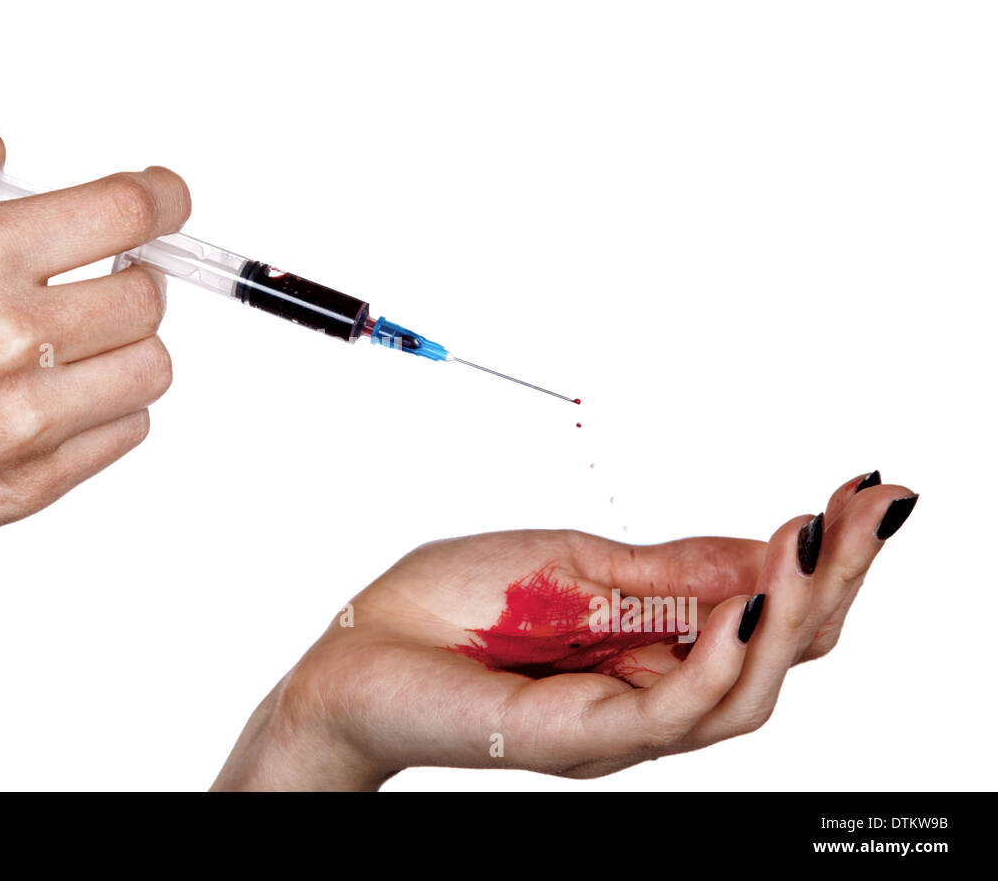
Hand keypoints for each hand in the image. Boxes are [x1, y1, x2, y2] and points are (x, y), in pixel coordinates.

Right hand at [0, 134, 189, 787]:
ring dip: (126, 349)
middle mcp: (9, 339)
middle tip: (95, 282)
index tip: (166, 198)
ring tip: (73, 346)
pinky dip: (108, 409)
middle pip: (148, 295)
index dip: (163, 197)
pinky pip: (128, 431)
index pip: (123, 211)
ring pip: (152, 367)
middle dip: (130, 279)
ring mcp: (29, 418)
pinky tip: (54, 399)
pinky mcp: (37, 481)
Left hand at [213, 472, 917, 789]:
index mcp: (649, 649)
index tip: (868, 495)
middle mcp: (648, 694)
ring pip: (745, 692)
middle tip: (873, 510)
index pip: (762, 614)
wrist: (358, 651)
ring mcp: (619, 724)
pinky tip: (747, 606)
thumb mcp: (575, 563)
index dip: (823, 560)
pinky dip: (720, 658)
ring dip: (793, 615)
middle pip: (776, 657)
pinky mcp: (579, 736)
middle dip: (834, 582)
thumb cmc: (447, 606)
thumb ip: (670, 571)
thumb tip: (768, 548)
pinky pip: (672, 710)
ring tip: (818, 543)